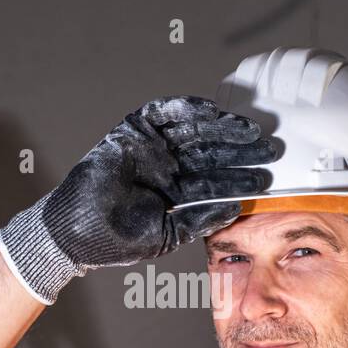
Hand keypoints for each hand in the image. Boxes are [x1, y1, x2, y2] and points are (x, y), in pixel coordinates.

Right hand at [0, 96, 275, 302]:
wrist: (77, 230)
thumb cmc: (118, 239)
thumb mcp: (168, 233)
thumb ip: (200, 220)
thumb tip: (236, 209)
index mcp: (178, 191)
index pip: (216, 179)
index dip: (240, 177)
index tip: (266, 176)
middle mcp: (169, 166)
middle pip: (212, 151)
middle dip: (240, 150)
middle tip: (270, 150)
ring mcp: (152, 146)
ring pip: (195, 130)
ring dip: (222, 128)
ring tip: (249, 131)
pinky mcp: (134, 129)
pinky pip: (165, 112)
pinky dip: (188, 109)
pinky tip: (213, 112)